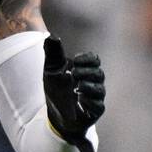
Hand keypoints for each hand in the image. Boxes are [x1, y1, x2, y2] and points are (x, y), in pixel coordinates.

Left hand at [43, 36, 104, 151]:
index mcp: (86, 70)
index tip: (75, 60)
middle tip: (73, 73)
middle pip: (98, 74)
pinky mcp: (95, 112)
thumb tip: (52, 36)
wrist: (55, 114)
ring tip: (77, 86)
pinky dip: (90, 102)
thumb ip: (53, 54)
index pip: (94, 59)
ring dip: (88, 86)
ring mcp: (96, 98)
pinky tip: (80, 100)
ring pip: (100, 90)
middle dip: (87, 72)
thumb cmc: (56, 90)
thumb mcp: (51, 71)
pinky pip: (98, 106)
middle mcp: (94, 83)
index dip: (87, 58)